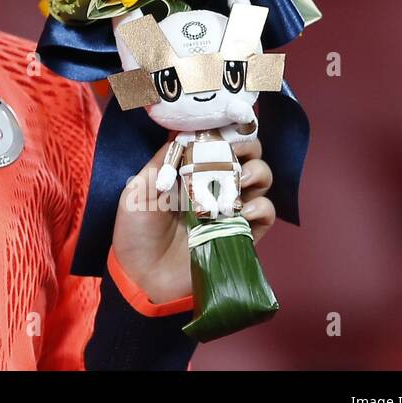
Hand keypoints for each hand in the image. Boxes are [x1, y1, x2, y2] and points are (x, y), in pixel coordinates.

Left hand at [111, 136, 276, 304]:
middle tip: (237, 150)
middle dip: (247, 145)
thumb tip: (184, 131)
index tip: (223, 125)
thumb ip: (163, 162)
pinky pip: (265, 213)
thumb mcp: (139, 190)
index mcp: (189, 171)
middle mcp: (214, 185)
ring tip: (241, 178)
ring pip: (261, 178)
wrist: (143, 277)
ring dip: (257, 171)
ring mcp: (230, 208)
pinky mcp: (242, 234)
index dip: (224, 130)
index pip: (216, 141)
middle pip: (246, 154)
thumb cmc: (136, 232)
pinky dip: (262, 206)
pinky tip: (243, 210)